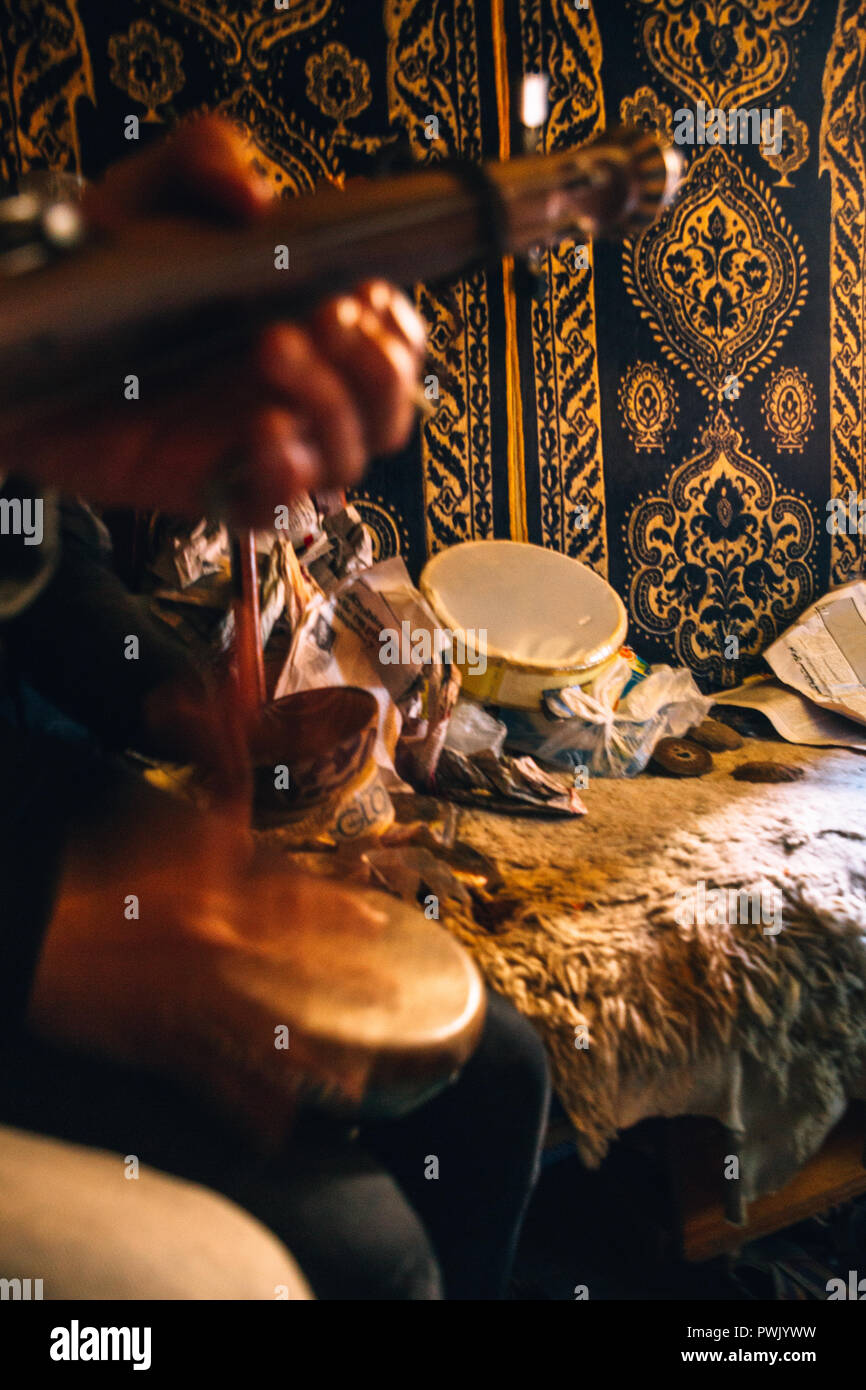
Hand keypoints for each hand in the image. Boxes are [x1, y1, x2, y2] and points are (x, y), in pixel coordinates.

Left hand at [10, 117, 426, 524]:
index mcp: (305, 323)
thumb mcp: (152, 189)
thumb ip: (207, 157)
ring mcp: (260, 442)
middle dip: (375, 365)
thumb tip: (259, 199)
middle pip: (389, 409)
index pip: (394, 344)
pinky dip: (289, 476)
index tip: (359, 288)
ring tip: (271, 348)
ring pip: (349, 457)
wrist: (24, 334)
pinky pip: (281, 509)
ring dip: (330, 404)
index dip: (396, 326)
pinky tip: (263, 431)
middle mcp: (294, 389)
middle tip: (320, 315)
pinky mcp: (214, 487)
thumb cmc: (97, 268)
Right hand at [27, 779, 385, 1151]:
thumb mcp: (153, 853)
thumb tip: (239, 812)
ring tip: (353, 1086)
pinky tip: (276, 1131)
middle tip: (393, 997)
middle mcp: (213, 948)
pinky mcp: (163, 1043)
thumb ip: (205, 838)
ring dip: (311, 1063)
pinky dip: (248, 1110)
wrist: (36, 947)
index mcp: (212, 899)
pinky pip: (218, 1082)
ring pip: (267, 1036)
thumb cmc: (94, 898)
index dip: (338, 910)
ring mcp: (191, 1000)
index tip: (377, 920)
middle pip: (297, 969)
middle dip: (350, 984)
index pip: (292, 900)